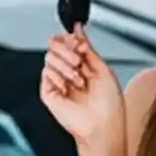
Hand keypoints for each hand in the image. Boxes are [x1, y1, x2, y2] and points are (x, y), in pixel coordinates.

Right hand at [40, 27, 124, 150]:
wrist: (102, 126)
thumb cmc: (109, 105)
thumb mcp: (103, 68)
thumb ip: (88, 47)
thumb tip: (79, 29)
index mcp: (84, 64)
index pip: (69, 41)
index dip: (72, 39)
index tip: (80, 43)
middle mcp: (70, 71)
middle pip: (55, 45)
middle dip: (67, 50)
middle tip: (78, 62)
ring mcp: (59, 81)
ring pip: (50, 56)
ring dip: (65, 66)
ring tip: (78, 80)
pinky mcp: (49, 92)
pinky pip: (46, 73)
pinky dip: (58, 78)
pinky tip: (68, 88)